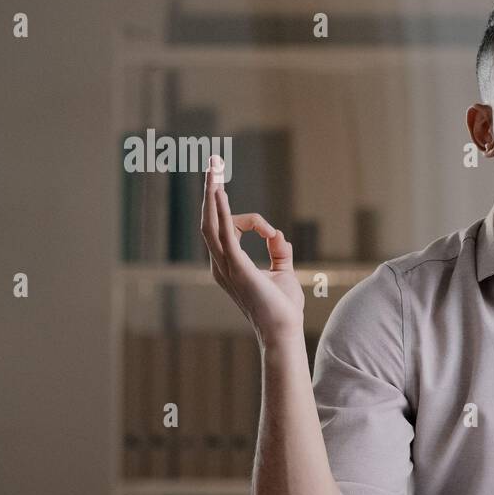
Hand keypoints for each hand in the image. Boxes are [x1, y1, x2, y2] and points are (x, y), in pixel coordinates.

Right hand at [199, 155, 303, 345]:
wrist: (283, 331)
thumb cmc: (283, 307)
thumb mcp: (284, 272)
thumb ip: (279, 251)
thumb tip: (277, 234)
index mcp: (228, 264)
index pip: (231, 228)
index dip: (252, 221)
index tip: (272, 232)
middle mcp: (220, 264)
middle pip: (209, 220)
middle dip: (210, 191)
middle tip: (212, 163)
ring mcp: (225, 266)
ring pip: (211, 223)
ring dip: (212, 194)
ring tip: (212, 168)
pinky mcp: (236, 268)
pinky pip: (224, 235)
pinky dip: (221, 212)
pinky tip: (219, 192)